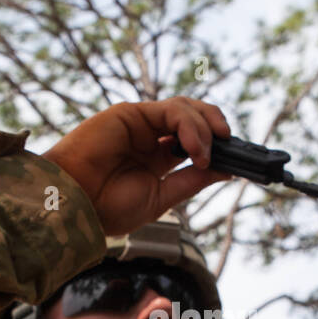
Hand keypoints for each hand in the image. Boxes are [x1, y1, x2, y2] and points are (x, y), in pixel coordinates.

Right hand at [41, 97, 232, 236]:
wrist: (75, 204)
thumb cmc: (108, 208)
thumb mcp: (162, 198)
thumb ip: (192, 180)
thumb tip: (226, 170)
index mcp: (159, 160)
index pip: (198, 143)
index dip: (221, 147)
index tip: (242, 162)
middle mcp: (153, 139)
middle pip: (197, 119)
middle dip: (220, 129)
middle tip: (233, 149)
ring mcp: (142, 124)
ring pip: (188, 110)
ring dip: (206, 129)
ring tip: (205, 156)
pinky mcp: (132, 113)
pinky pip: (172, 110)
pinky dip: (191, 126)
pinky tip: (195, 148)